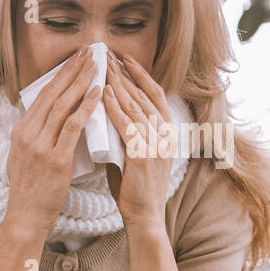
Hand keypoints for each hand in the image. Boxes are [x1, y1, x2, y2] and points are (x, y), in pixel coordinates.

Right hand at [3, 47, 101, 233]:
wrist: (26, 215)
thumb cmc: (30, 190)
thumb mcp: (22, 157)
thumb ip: (33, 137)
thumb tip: (45, 120)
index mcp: (20, 132)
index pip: (42, 96)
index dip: (59, 76)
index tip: (74, 60)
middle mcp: (27, 135)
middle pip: (52, 95)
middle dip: (71, 71)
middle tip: (88, 52)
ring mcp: (40, 146)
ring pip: (62, 106)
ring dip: (81, 83)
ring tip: (97, 65)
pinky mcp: (55, 159)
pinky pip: (73, 127)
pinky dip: (86, 108)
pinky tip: (98, 94)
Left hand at [102, 53, 174, 231]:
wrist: (144, 216)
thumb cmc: (134, 189)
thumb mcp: (131, 155)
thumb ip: (124, 136)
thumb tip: (105, 120)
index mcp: (165, 131)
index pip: (153, 94)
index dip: (139, 74)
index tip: (124, 58)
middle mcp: (165, 133)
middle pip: (144, 94)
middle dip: (126, 73)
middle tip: (109, 53)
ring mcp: (157, 143)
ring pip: (136, 105)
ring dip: (119, 83)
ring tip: (104, 66)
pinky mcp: (144, 155)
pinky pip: (127, 125)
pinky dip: (116, 107)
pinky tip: (104, 93)